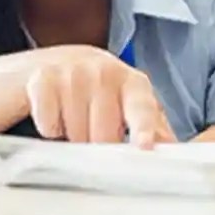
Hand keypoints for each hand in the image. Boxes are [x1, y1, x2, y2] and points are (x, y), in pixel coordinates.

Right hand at [26, 46, 175, 146]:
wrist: (50, 63)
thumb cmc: (96, 90)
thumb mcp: (126, 102)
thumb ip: (151, 125)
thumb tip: (173, 151)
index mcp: (131, 82)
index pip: (141, 107)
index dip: (144, 127)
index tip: (145, 145)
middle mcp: (103, 72)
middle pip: (104, 135)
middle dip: (98, 146)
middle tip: (94, 132)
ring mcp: (71, 73)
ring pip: (75, 134)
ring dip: (72, 137)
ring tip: (73, 119)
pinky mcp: (42, 79)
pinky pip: (49, 126)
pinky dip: (49, 129)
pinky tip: (53, 114)